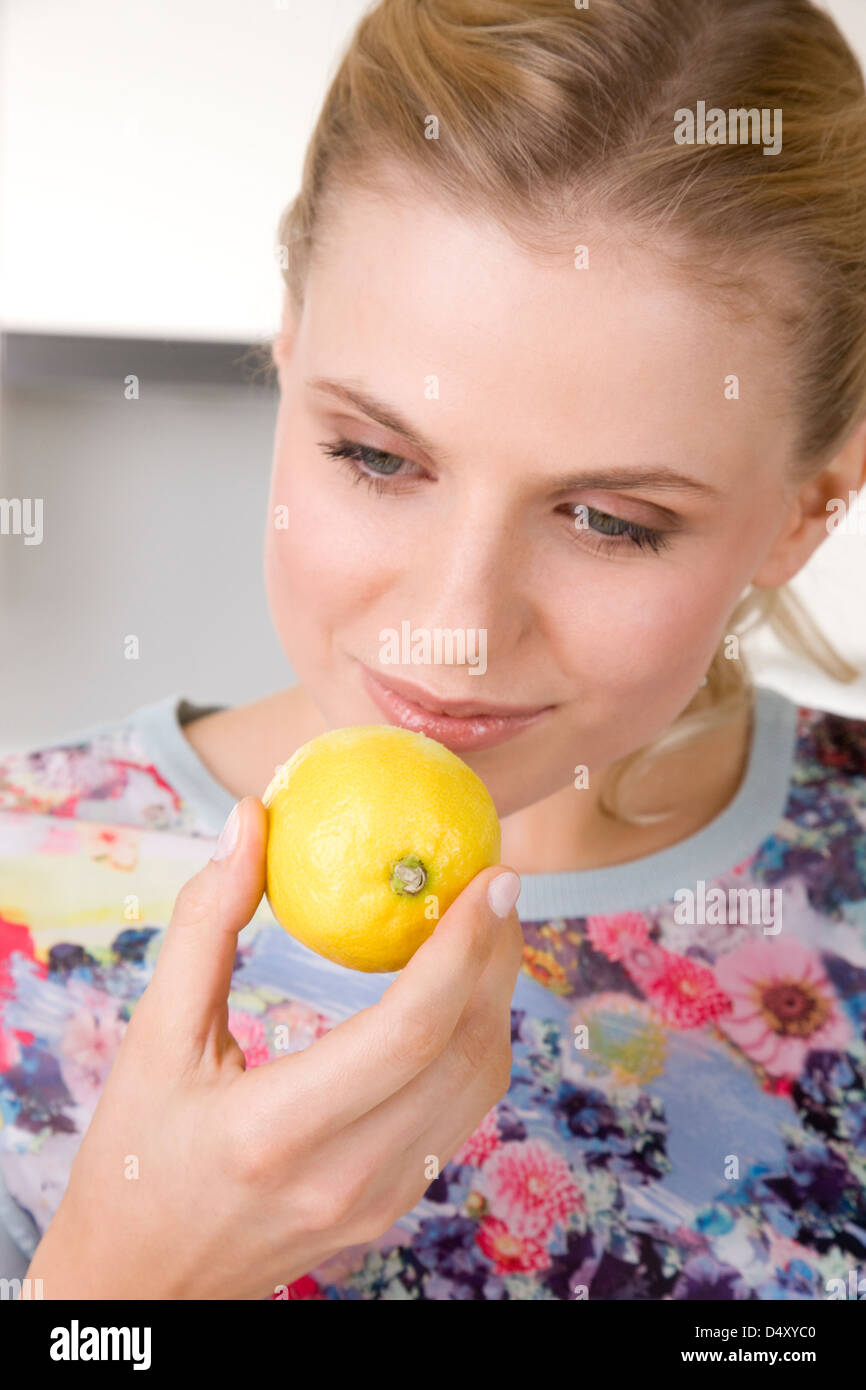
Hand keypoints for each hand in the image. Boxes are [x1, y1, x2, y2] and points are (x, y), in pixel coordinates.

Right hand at [25, 796, 523, 1298]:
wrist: (142, 1281)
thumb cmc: (135, 1153)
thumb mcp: (154, 1037)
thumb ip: (206, 925)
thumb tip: (250, 820)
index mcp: (278, 1130)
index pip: (410, 1031)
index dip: (465, 947)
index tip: (492, 877)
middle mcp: (345, 1175)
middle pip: (465, 1054)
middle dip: (498, 959)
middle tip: (498, 884)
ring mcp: (379, 1202)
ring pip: (478, 1088)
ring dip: (496, 1001)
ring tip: (485, 930)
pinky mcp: (393, 1208)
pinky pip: (460, 1115)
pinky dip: (474, 1046)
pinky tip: (456, 997)